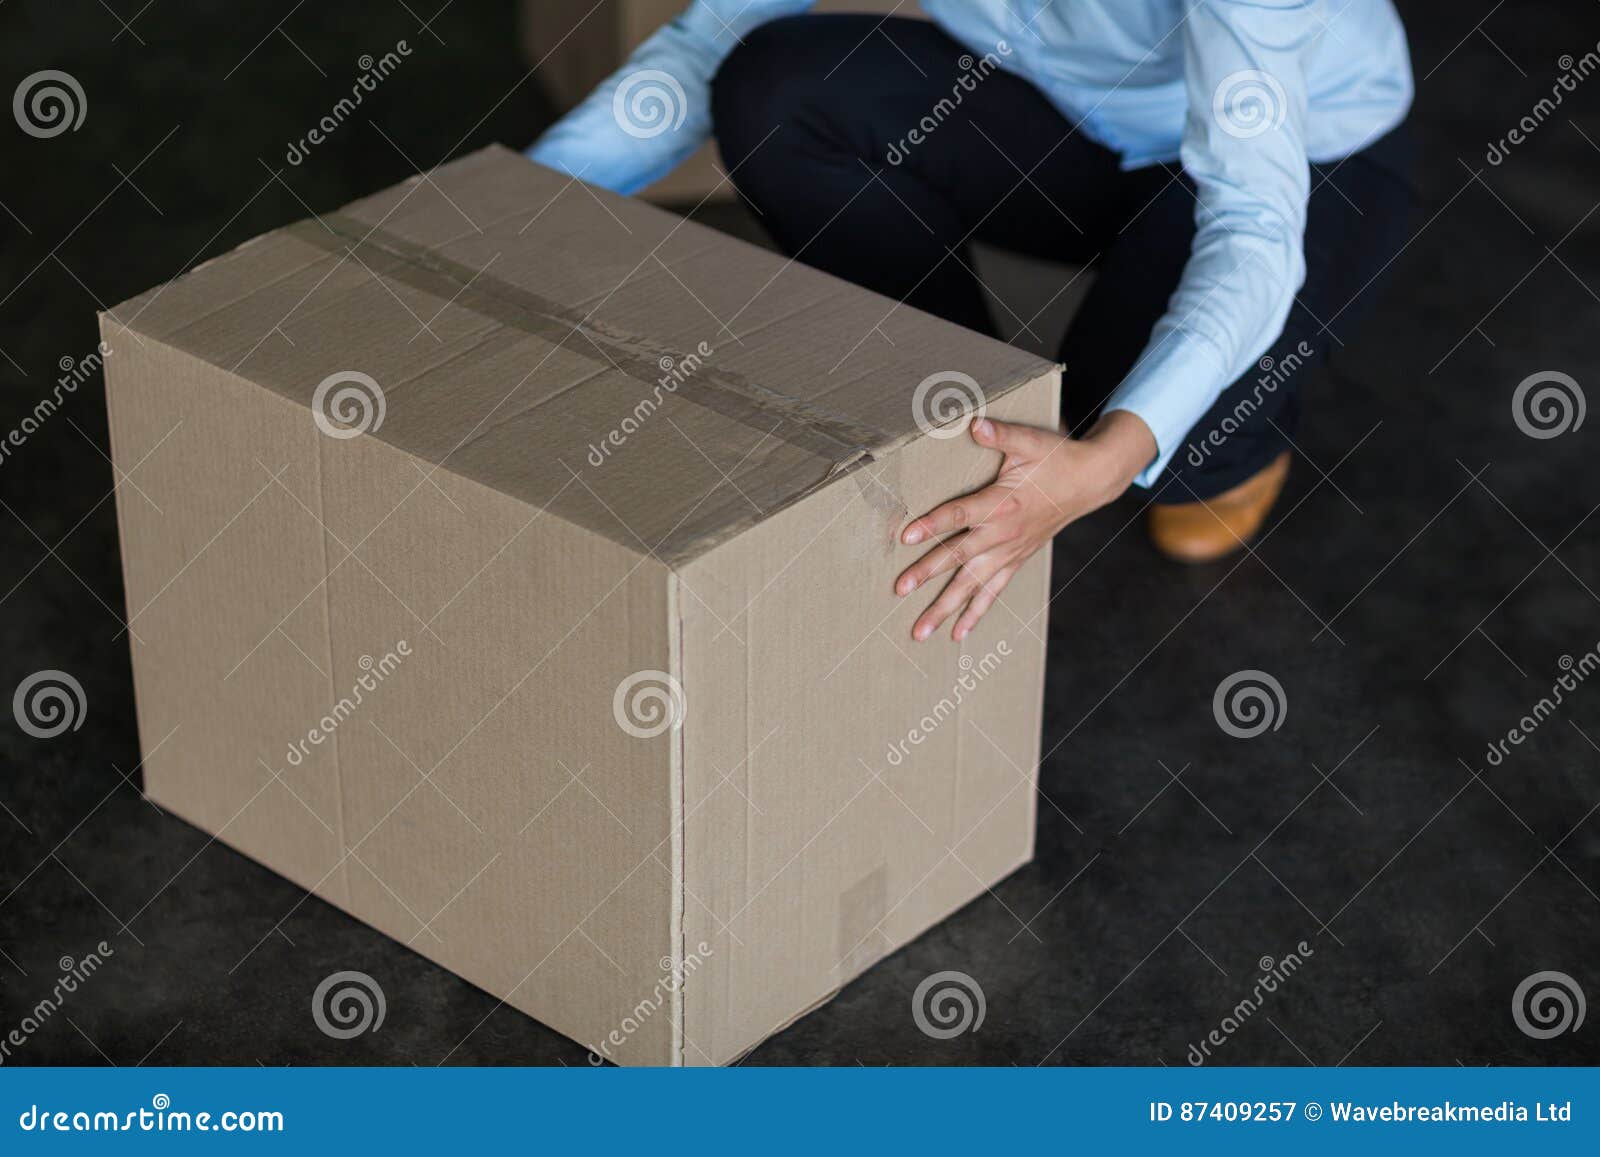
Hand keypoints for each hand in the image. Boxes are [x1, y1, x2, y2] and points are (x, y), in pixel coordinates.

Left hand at [895, 410, 1156, 641]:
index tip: (905, 536)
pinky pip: (992, 593)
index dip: (932, 525)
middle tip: (899, 590)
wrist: (1089, 481)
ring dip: (945, 609)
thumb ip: (1000, 435)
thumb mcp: (1029, 441)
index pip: (959, 516)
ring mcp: (1009, 552)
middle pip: (958, 557)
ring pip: (972, 586)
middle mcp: (1003, 534)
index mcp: (1001, 504)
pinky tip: (955, 635)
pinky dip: (974, 614)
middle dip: (927, 574)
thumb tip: (974, 424)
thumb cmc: (1056, 458)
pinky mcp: (1015, 560)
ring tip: (920, 632)